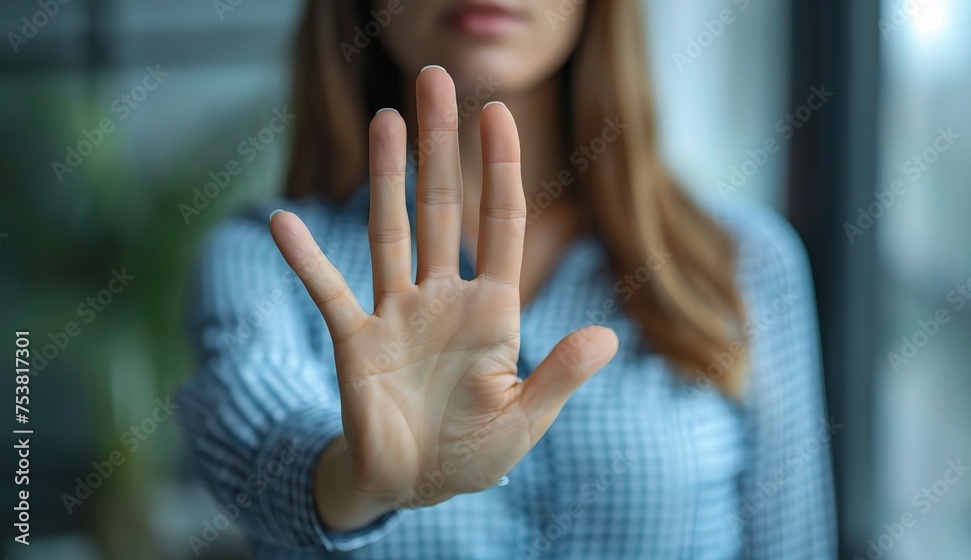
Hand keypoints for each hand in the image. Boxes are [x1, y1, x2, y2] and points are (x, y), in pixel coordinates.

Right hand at [270, 66, 618, 528]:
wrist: (414, 485)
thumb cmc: (474, 452)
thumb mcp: (525, 420)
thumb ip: (559, 376)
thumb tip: (605, 336)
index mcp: (492, 311)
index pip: (500, 223)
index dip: (501, 169)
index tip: (499, 113)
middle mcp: (443, 298)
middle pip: (441, 206)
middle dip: (441, 146)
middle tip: (436, 81)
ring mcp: (396, 313)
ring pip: (390, 230)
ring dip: (386, 176)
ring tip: (386, 120)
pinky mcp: (355, 341)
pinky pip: (328, 291)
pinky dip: (306, 260)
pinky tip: (285, 220)